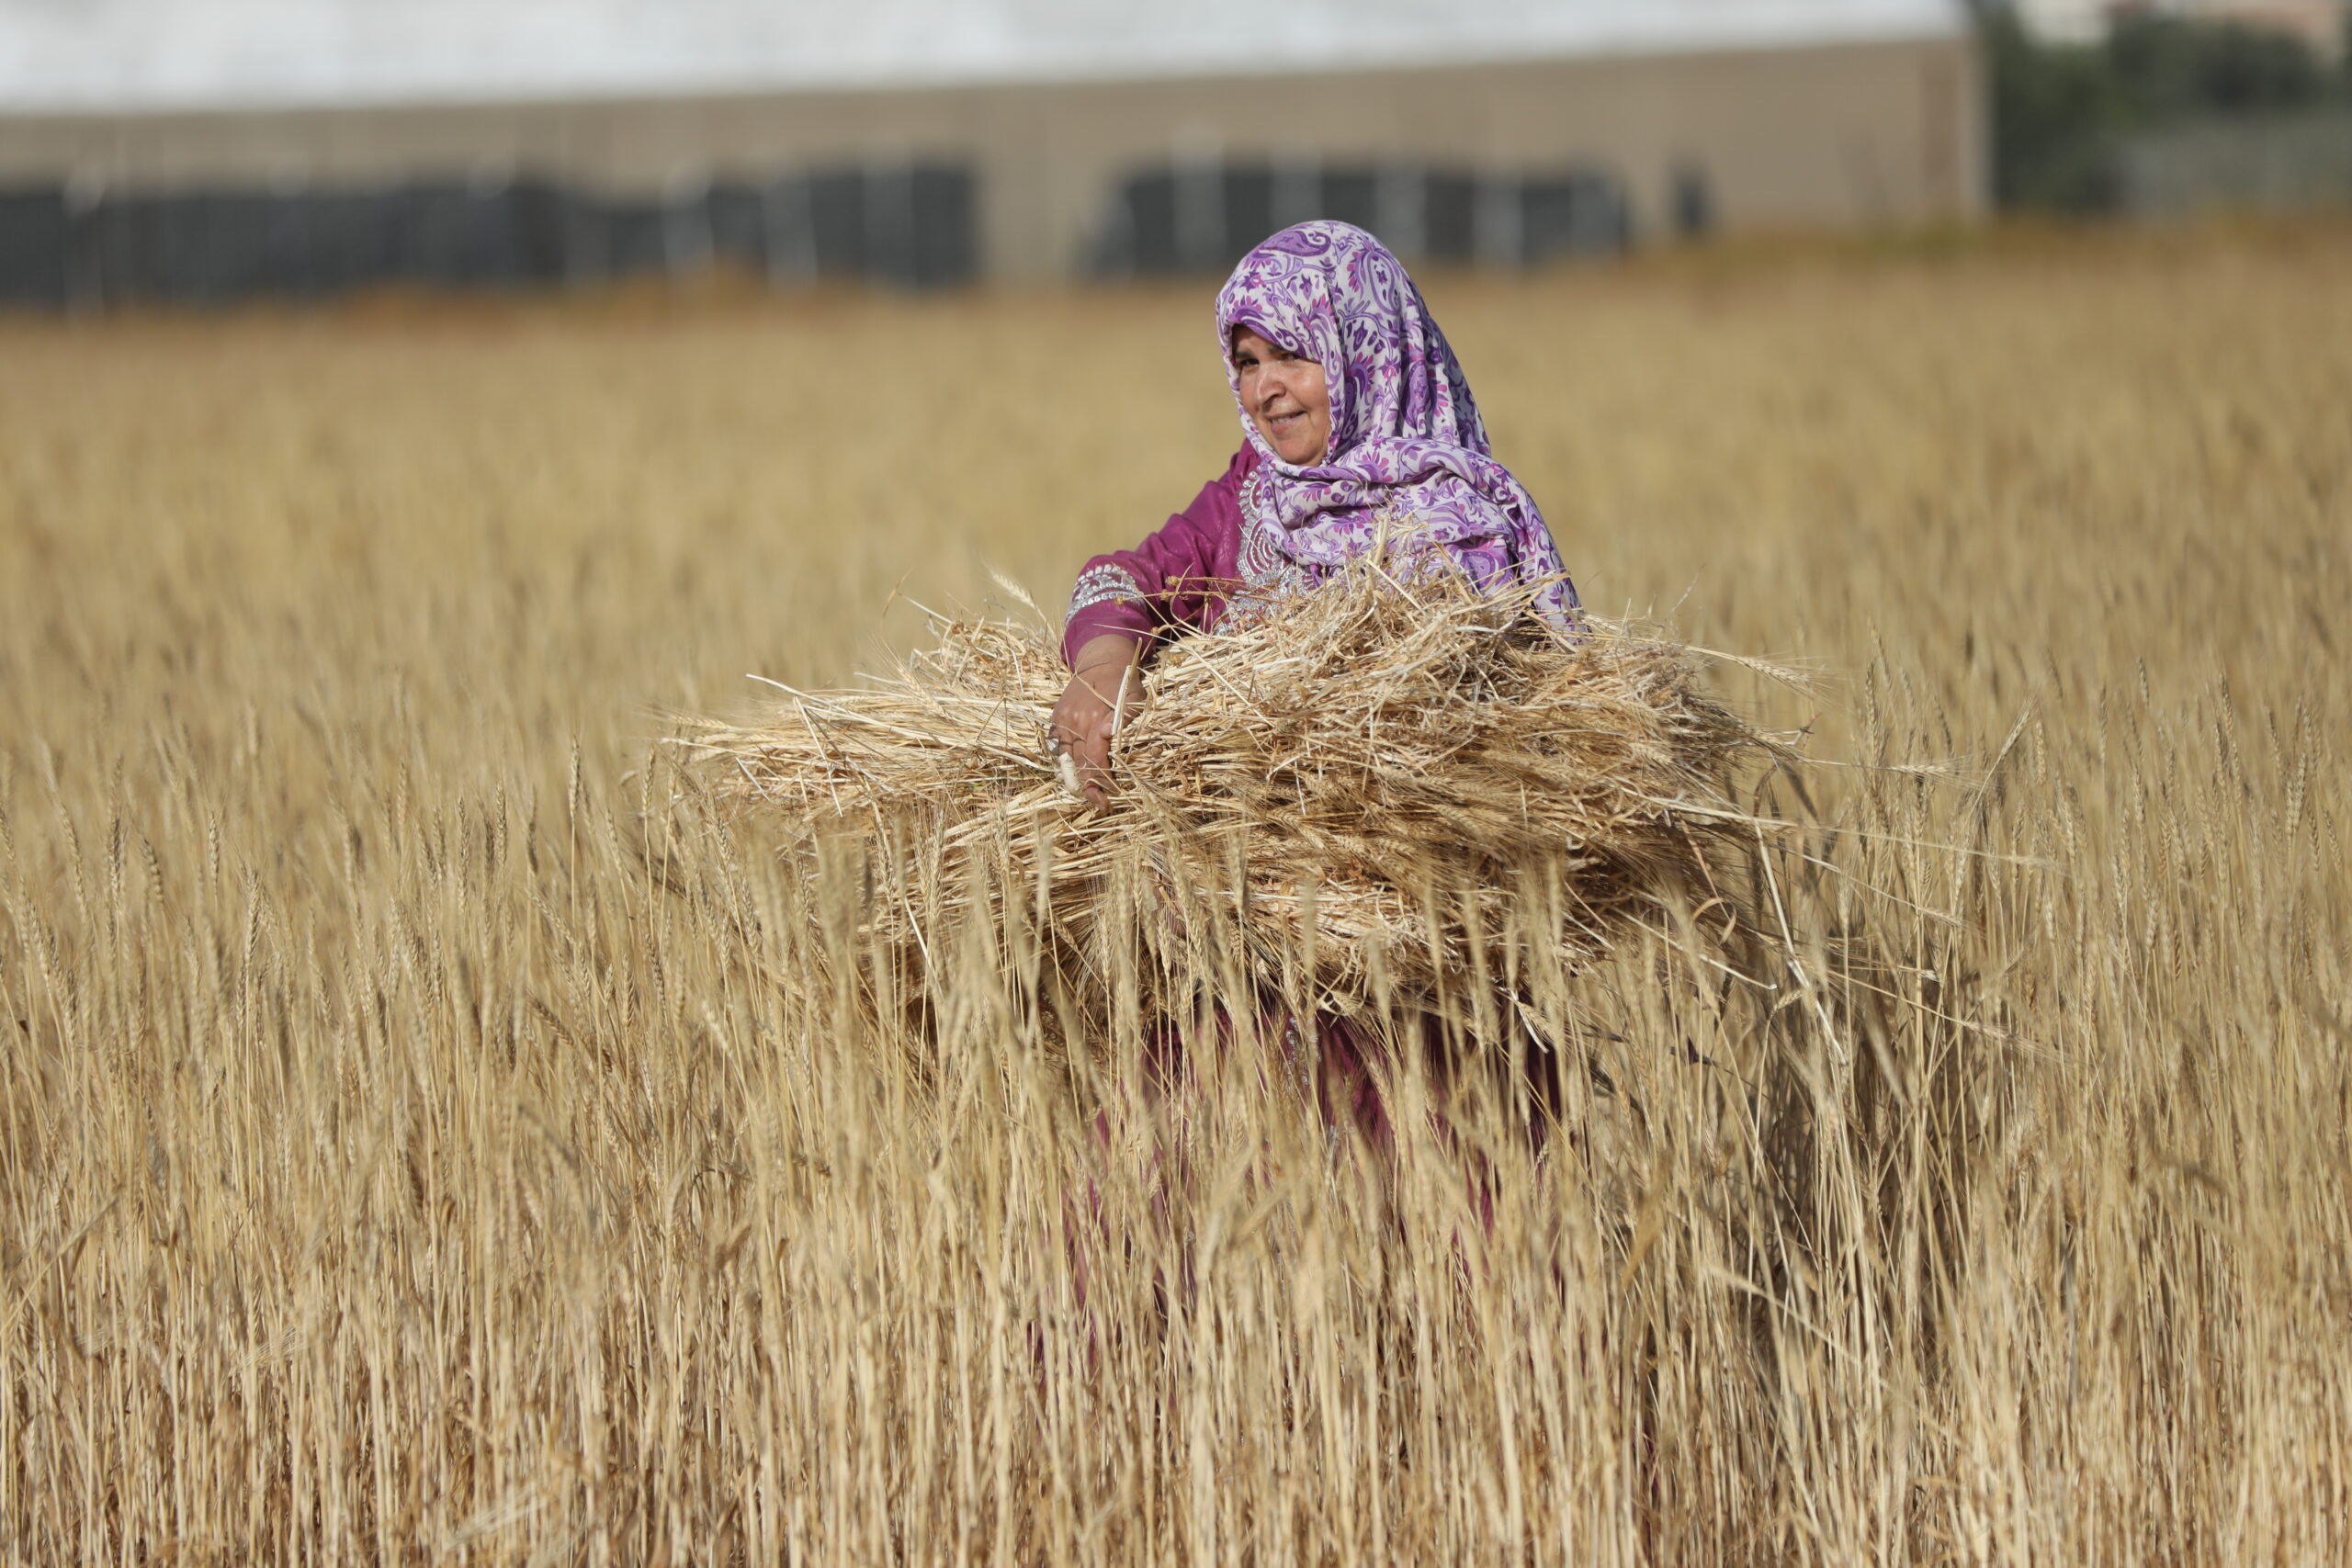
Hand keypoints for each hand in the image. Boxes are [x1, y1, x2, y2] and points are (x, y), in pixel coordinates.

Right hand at [1048, 635, 1145, 808]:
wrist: (1102, 660)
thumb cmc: (1124, 683)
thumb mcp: (1134, 698)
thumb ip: (1124, 718)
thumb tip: (1110, 734)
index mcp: (1095, 719)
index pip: (1096, 760)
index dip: (1102, 781)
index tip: (1109, 798)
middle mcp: (1075, 721)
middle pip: (1080, 764)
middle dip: (1090, 787)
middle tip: (1100, 804)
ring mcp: (1063, 720)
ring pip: (1065, 758)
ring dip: (1075, 778)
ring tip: (1087, 793)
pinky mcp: (1056, 718)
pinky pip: (1055, 746)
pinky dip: (1063, 761)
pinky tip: (1073, 773)